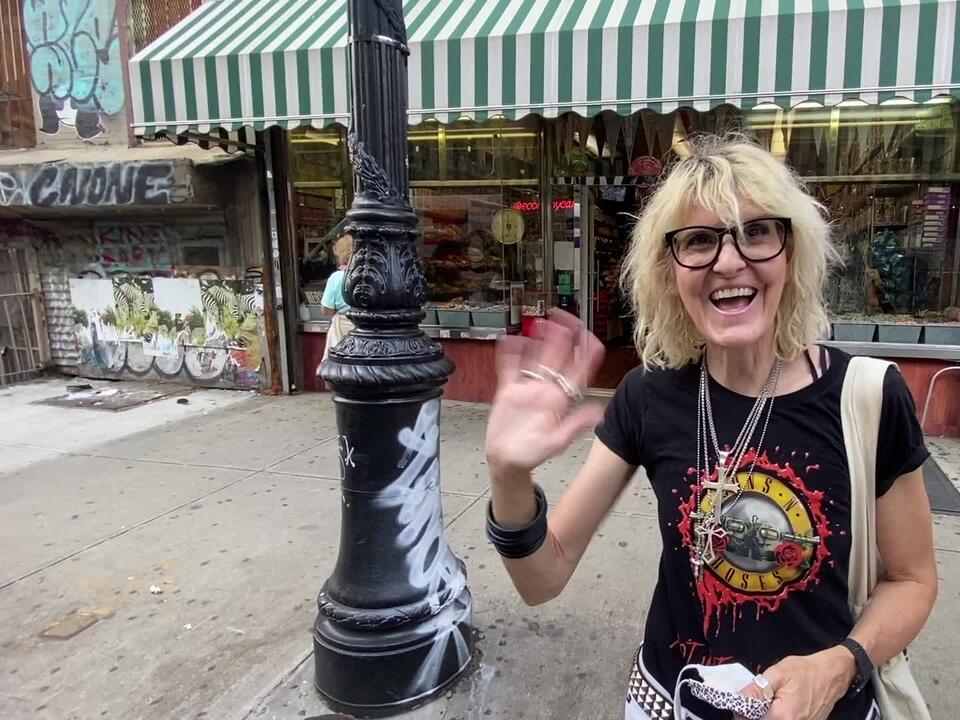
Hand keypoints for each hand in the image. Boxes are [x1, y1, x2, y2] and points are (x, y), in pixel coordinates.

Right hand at [485, 310, 604, 476]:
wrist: (507, 461)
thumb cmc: (532, 455)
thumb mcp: (556, 442)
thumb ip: (575, 425)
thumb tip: (599, 412)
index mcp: (560, 399)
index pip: (578, 370)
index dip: (586, 352)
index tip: (590, 336)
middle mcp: (546, 389)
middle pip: (558, 356)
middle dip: (563, 335)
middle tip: (564, 316)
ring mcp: (527, 388)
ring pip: (535, 356)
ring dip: (539, 338)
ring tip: (542, 321)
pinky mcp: (508, 390)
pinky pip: (509, 366)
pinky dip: (509, 352)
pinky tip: (511, 339)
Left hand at [736, 647, 856, 719]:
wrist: (832, 675)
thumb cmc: (806, 671)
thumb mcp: (778, 673)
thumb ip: (757, 689)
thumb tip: (739, 699)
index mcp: (783, 716)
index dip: (742, 713)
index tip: (741, 702)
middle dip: (754, 714)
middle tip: (755, 700)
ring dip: (765, 715)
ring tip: (768, 702)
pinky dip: (776, 716)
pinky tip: (777, 706)